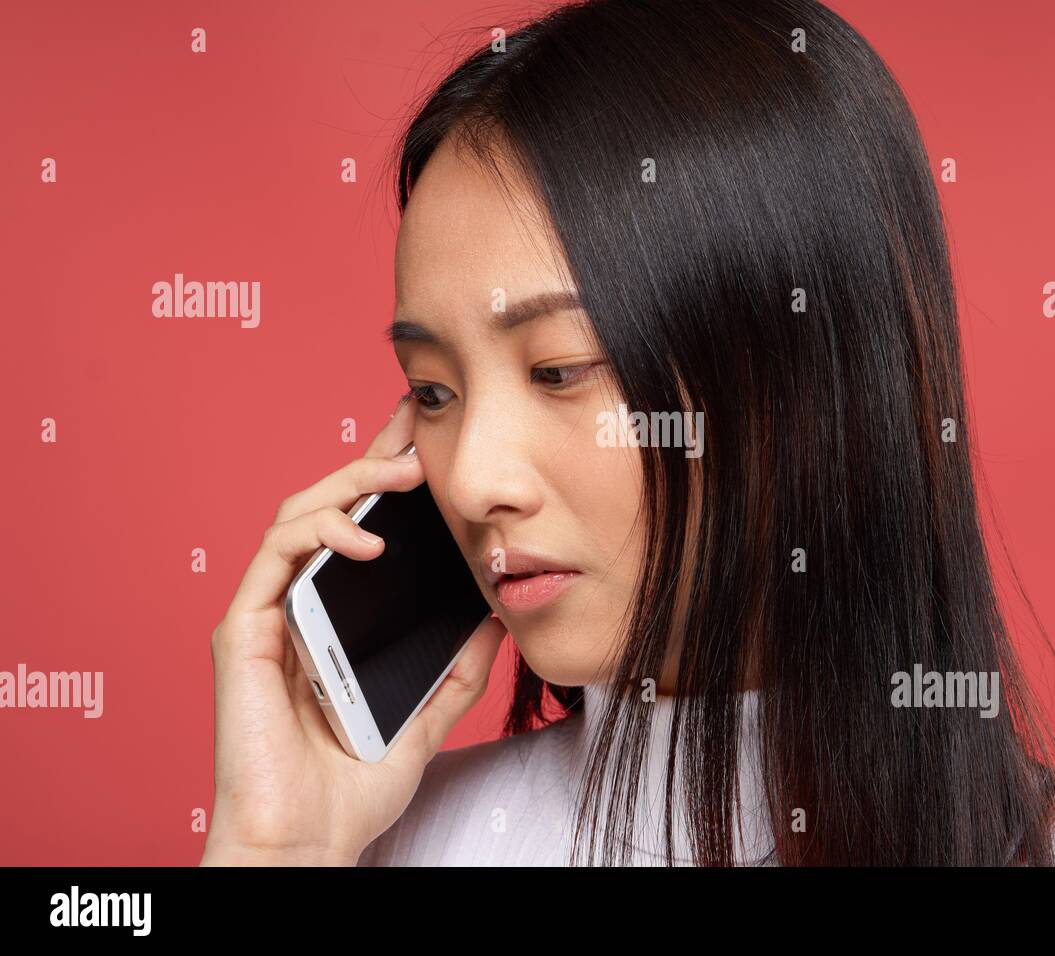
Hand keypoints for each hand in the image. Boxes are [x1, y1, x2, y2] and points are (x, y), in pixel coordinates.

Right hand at [200, 396, 506, 864]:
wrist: (309, 842)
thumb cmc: (352, 788)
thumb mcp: (427, 717)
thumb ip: (458, 669)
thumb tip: (496, 618)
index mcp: (332, 618)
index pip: (358, 527)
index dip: (385, 477)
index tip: (427, 441)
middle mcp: (294, 606)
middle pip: (327, 507)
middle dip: (372, 458)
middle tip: (418, 427)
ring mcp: (266, 615)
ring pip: (296, 516)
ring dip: (351, 481)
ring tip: (405, 469)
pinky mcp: (243, 631)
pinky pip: (275, 556)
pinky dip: (319, 531)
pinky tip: (367, 534)